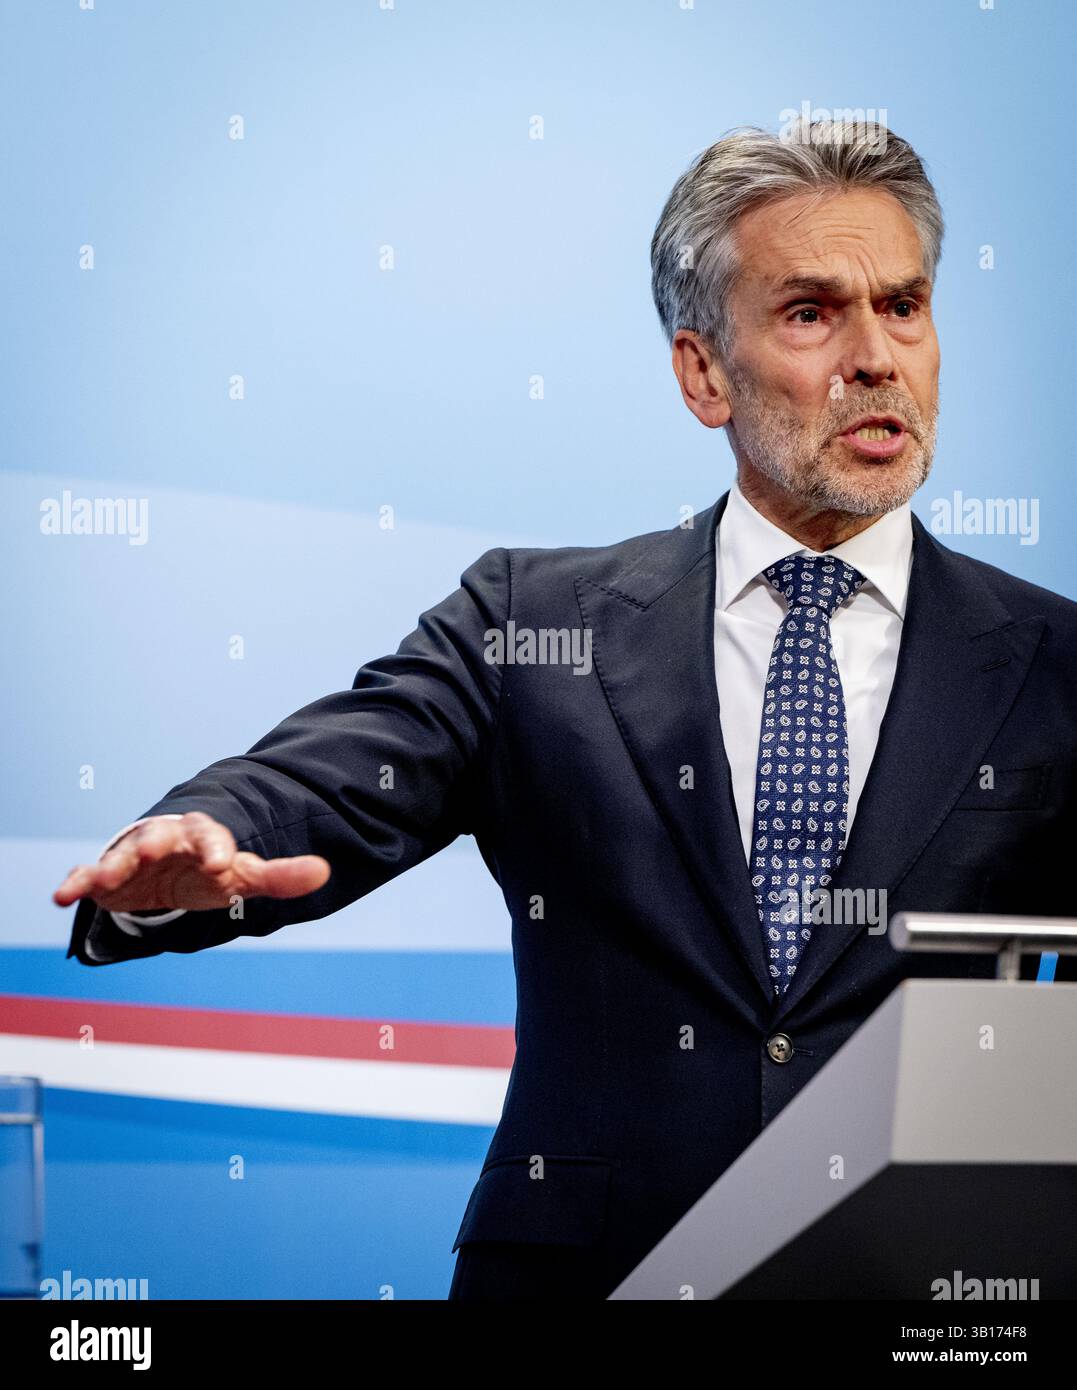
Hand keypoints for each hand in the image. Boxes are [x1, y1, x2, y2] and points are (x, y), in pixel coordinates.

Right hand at [53, 811, 330, 911]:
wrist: (168, 868)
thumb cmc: (210, 869)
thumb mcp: (243, 875)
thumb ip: (280, 875)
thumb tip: (324, 872)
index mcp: (204, 836)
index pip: (212, 837)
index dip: (215, 848)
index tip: (220, 863)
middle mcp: (166, 839)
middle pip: (162, 835)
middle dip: (157, 841)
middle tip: (153, 849)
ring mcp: (133, 855)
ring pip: (123, 854)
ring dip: (115, 863)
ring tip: (108, 876)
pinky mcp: (106, 875)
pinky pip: (89, 875)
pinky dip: (77, 882)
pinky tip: (63, 895)